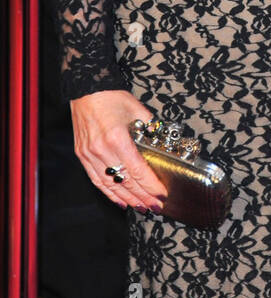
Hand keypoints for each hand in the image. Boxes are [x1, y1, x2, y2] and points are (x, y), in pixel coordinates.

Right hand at [70, 90, 166, 211]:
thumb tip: (162, 144)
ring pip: (110, 185)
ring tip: (141, 207)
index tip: (161, 194)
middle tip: (155, 206)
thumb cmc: (112, 97)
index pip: (137, 170)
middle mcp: (102, 150)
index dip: (150, 185)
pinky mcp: (82, 155)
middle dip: (142, 196)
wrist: (87, 89)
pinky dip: (109, 193)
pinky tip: (119, 200)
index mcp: (117, 138)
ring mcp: (90, 154)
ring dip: (127, 199)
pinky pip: (96, 180)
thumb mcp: (138, 111)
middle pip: (125, 181)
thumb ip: (150, 130)